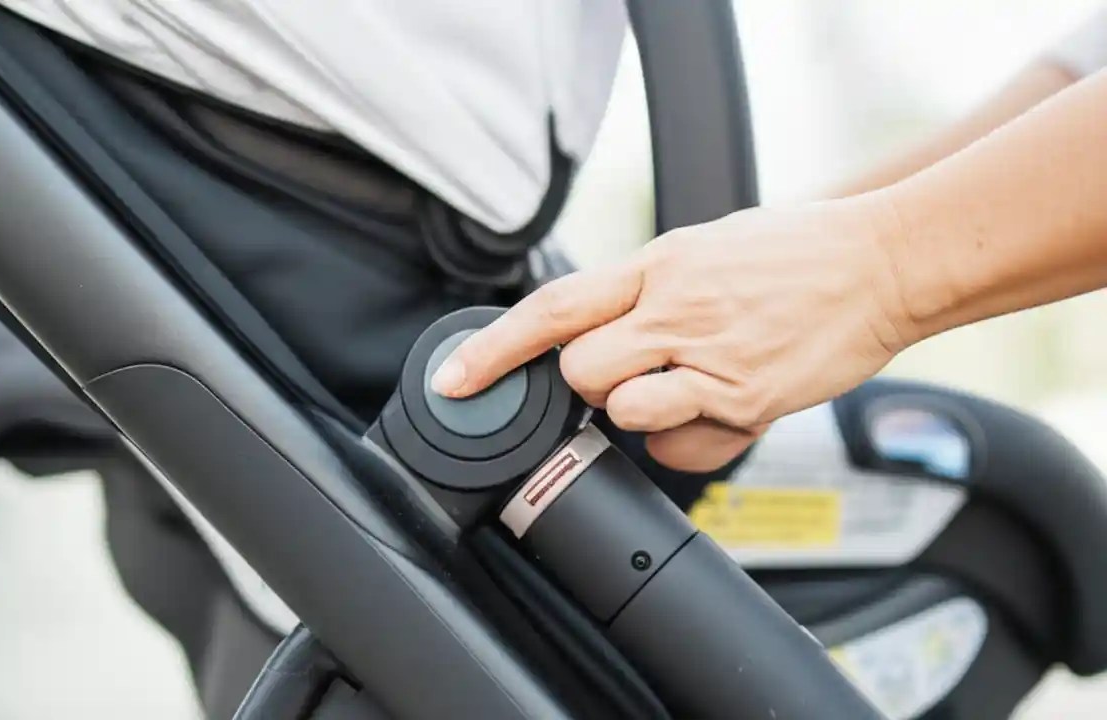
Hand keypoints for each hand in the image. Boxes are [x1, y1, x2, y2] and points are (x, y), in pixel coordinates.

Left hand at [431, 195, 916, 470]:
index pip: (554, 307)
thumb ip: (643, 287)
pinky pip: (678, 449)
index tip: (453, 382)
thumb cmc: (795, 254)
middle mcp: (676, 309)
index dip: (493, 348)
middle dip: (588, 382)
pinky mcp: (746, 401)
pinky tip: (717, 408)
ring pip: (623, 410)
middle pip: (578, 370)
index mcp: (659, 265)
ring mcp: (711, 358)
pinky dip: (685, 441)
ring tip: (683, 384)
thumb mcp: (704, 248)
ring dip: (638, 410)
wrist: (884, 262)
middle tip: (633, 367)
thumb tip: (589, 329)